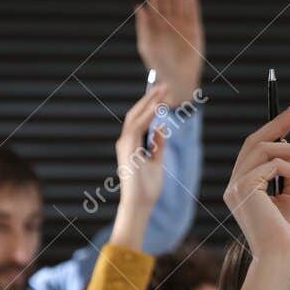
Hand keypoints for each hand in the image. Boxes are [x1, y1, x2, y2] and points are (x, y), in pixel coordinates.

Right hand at [116, 83, 170, 211]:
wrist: (140, 204)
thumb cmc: (147, 188)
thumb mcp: (157, 162)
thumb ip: (158, 145)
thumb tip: (162, 127)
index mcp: (132, 145)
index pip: (140, 119)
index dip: (150, 105)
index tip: (164, 94)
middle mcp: (126, 142)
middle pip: (136, 113)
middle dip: (149, 98)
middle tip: (165, 86)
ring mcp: (125, 145)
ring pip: (136, 117)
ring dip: (150, 102)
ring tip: (163, 91)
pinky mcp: (128, 149)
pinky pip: (138, 127)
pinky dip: (148, 115)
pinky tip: (159, 107)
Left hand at [135, 0, 203, 106]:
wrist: (177, 79)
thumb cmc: (159, 64)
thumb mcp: (146, 46)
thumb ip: (143, 27)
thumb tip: (139, 7)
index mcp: (156, 23)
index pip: (156, 0)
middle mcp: (169, 21)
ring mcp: (182, 25)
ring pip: (181, 3)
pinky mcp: (195, 31)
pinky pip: (193, 15)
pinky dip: (192, 6)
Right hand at [223, 103, 289, 289]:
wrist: (284, 261)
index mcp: (245, 187)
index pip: (255, 150)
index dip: (273, 127)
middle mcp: (235, 185)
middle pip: (255, 141)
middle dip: (278, 123)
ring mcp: (236, 187)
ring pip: (265, 149)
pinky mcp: (243, 189)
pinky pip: (273, 165)